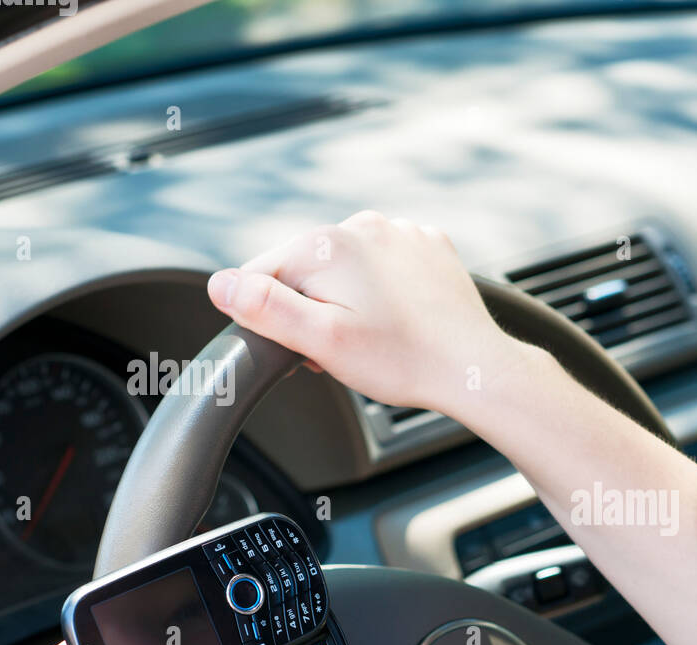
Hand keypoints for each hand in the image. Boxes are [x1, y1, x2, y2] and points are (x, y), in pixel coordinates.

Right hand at [206, 211, 545, 414]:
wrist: (475, 367)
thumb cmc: (404, 360)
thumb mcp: (321, 342)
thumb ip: (265, 309)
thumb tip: (221, 285)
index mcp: (327, 243)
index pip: (263, 273)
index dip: (271, 317)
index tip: (299, 349)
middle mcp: (364, 225)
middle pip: (306, 269)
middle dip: (313, 310)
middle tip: (342, 351)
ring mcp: (401, 233)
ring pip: (347, 267)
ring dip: (348, 301)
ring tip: (376, 339)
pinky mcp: (429, 247)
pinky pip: (386, 266)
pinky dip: (384, 292)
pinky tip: (400, 322)